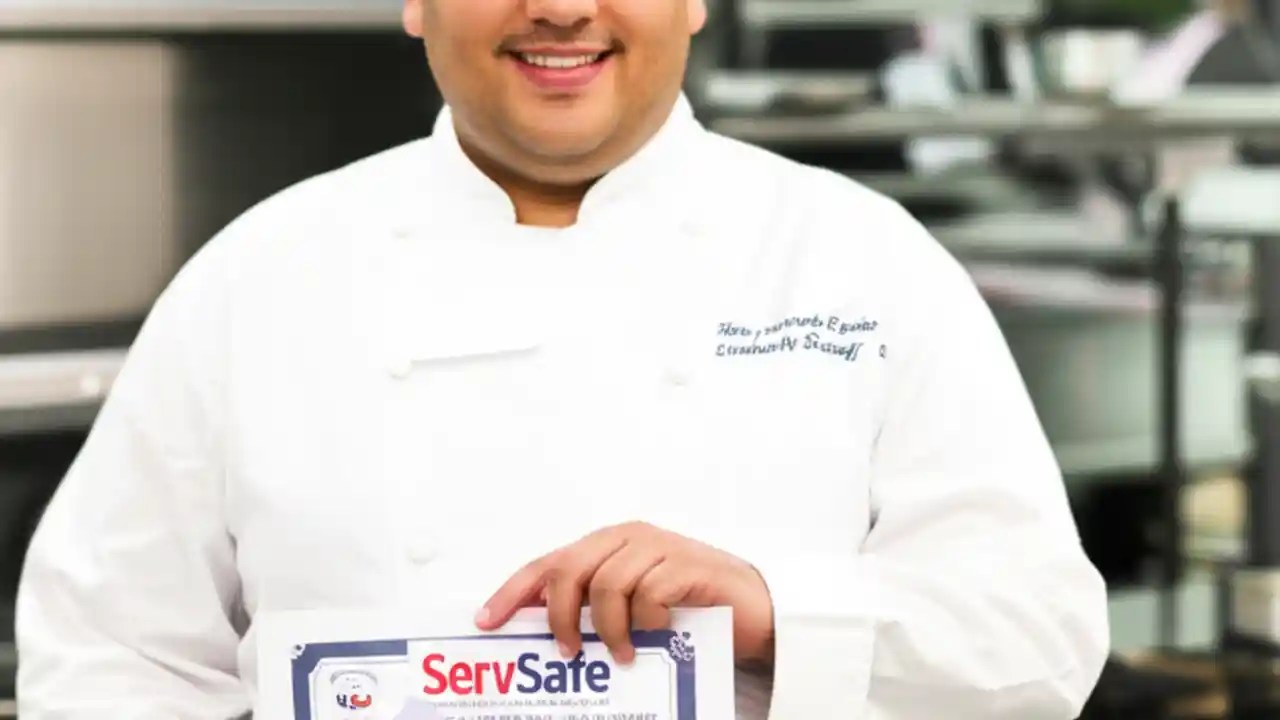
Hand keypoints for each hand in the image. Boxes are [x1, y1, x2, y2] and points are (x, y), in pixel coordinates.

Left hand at [475, 522, 773, 665]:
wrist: (748, 606)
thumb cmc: (685, 607)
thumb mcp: (631, 606)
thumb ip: (593, 607)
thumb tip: (542, 634)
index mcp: (606, 544)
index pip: (547, 563)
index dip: (513, 591)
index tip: (486, 621)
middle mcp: (628, 538)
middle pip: (570, 569)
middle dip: (559, 616)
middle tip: (568, 653)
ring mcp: (658, 547)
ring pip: (607, 584)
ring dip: (609, 629)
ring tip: (623, 656)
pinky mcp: (686, 564)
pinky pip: (649, 592)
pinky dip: (646, 620)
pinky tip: (658, 633)